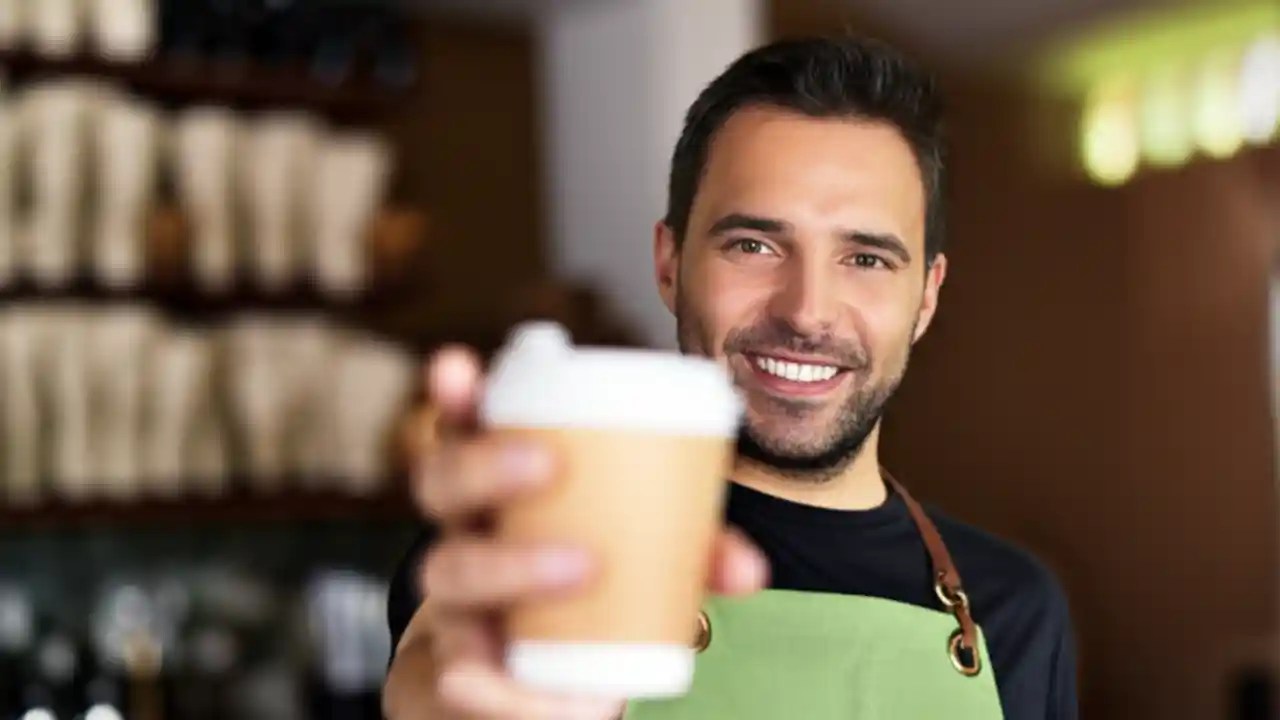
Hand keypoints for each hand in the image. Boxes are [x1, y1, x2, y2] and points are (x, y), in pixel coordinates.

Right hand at [411, 345, 768, 719]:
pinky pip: (460, 672)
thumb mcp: (633, 556)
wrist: (524, 682)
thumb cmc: (580, 589)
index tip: (460, 362)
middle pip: (440, 483)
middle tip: (548, 464)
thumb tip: (751, 569)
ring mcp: (450, 599)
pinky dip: (508, 686)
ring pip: (447, 569)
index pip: (461, 428)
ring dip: (510, 562)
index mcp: (496, 488)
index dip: (455, 395)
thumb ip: (689, 550)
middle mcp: (462, 532)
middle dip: (485, 462)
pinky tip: (554, 694)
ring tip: (581, 566)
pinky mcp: (454, 667)